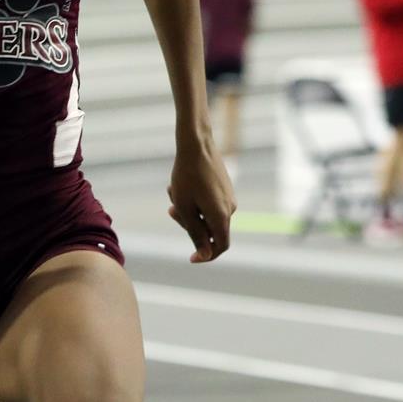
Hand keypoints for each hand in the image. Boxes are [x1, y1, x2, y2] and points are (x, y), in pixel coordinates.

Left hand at [167, 144, 235, 262]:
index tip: (190, 257)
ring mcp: (229, 197)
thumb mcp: (185, 208)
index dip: (206, 255)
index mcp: (222, 216)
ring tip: (173, 191)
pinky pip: (209, 202)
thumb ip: (196, 233)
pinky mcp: (224, 188)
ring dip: (188, 209)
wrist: (196, 144)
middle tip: (171, 210)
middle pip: (210, 230)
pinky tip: (180, 185)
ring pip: (206, 214)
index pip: (220, 246)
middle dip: (189, 224)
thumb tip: (204, 255)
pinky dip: (194, 199)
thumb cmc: (186, 176)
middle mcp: (230, 208)